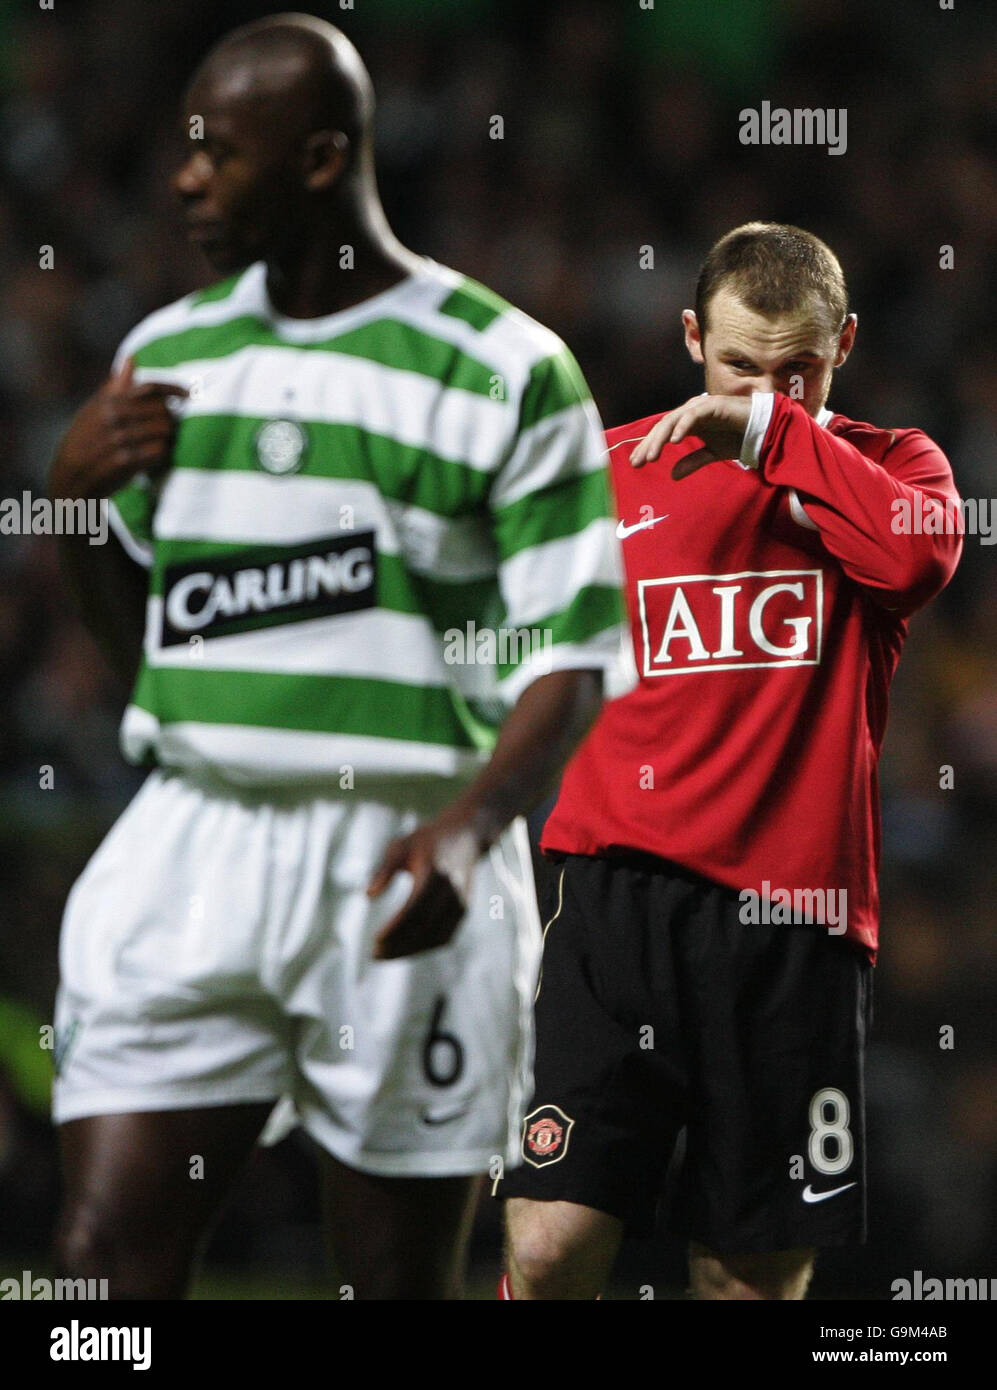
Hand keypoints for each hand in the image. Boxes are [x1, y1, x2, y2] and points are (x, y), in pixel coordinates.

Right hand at [50, 357, 187, 501]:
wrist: (70, 474)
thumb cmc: (86, 438)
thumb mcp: (95, 408)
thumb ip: (116, 386)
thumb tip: (131, 358)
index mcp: (109, 400)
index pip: (149, 388)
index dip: (173, 389)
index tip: (188, 393)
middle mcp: (114, 417)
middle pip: (162, 410)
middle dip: (170, 418)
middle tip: (168, 426)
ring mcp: (120, 438)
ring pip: (164, 430)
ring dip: (167, 437)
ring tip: (161, 441)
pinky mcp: (126, 460)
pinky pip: (159, 450)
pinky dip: (162, 452)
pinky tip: (154, 455)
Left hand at [367, 817, 481, 959]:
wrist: (465, 835)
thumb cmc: (426, 841)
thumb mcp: (401, 846)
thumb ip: (384, 870)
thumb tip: (368, 896)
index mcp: (434, 874)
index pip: (413, 910)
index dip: (395, 929)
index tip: (374, 941)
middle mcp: (451, 891)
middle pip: (424, 928)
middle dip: (398, 945)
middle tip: (374, 954)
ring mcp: (461, 903)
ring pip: (435, 938)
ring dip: (410, 951)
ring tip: (385, 954)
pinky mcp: (464, 911)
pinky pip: (444, 937)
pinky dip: (424, 947)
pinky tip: (404, 948)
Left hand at [629, 393, 751, 478]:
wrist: (764, 429)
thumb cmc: (739, 437)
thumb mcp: (711, 453)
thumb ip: (692, 461)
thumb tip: (673, 475)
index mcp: (688, 422)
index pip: (662, 434)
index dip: (648, 447)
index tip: (636, 463)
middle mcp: (691, 412)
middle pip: (663, 427)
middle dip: (649, 444)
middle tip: (637, 462)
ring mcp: (701, 407)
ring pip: (673, 420)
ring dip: (661, 438)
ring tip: (652, 455)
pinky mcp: (713, 405)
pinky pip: (694, 415)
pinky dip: (683, 426)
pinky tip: (674, 441)